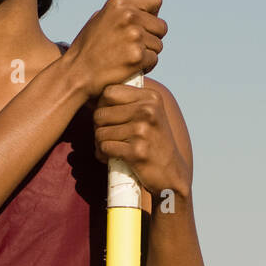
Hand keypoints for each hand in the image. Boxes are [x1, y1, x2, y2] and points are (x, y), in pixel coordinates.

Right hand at [67, 0, 166, 97]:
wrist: (77, 74)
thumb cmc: (86, 49)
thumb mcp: (99, 19)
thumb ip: (120, 13)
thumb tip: (140, 9)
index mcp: (119, 4)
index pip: (155, 0)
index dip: (153, 14)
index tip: (146, 24)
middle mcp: (128, 16)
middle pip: (161, 26)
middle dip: (152, 37)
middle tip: (136, 47)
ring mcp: (134, 36)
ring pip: (158, 44)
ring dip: (148, 53)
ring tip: (128, 58)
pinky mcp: (138, 56)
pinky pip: (154, 59)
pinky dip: (145, 66)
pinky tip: (130, 68)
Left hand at [91, 81, 191, 201]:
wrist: (171, 174)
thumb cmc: (154, 143)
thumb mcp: (150, 114)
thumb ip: (130, 101)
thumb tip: (93, 95)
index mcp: (151, 97)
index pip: (109, 92)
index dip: (101, 105)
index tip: (107, 118)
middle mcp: (148, 111)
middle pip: (100, 113)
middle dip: (98, 127)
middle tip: (108, 137)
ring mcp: (142, 131)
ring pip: (99, 132)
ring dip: (100, 144)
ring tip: (112, 148)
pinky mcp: (136, 151)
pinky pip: (104, 148)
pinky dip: (103, 155)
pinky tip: (112, 158)